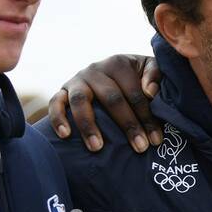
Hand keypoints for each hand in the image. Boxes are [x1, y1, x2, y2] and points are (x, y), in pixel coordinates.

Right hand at [46, 54, 160, 152]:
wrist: (115, 73)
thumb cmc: (138, 76)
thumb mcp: (150, 69)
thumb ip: (155, 76)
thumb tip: (150, 92)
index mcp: (118, 64)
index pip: (135, 93)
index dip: (147, 117)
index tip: (156, 140)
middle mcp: (95, 70)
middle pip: (111, 98)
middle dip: (127, 125)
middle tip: (140, 148)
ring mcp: (77, 80)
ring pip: (80, 101)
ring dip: (88, 125)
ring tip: (97, 148)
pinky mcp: (63, 91)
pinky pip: (55, 103)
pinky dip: (58, 118)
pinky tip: (65, 135)